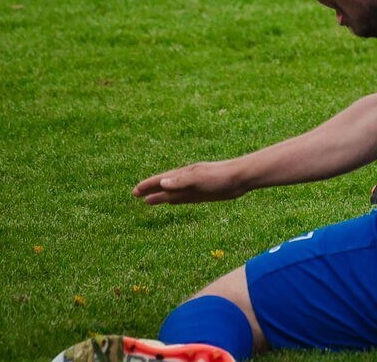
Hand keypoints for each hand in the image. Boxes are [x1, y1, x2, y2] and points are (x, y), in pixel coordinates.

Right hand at [134, 159, 250, 204]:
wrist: (241, 177)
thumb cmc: (221, 175)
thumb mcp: (199, 178)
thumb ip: (181, 181)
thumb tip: (162, 183)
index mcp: (185, 174)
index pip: (162, 180)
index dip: (148, 185)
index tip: (135, 190)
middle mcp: (187, 180)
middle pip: (164, 186)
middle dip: (150, 190)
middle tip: (135, 195)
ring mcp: (195, 187)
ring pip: (173, 193)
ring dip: (160, 197)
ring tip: (147, 202)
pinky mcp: (203, 195)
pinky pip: (185, 198)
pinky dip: (175, 200)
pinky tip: (171, 202)